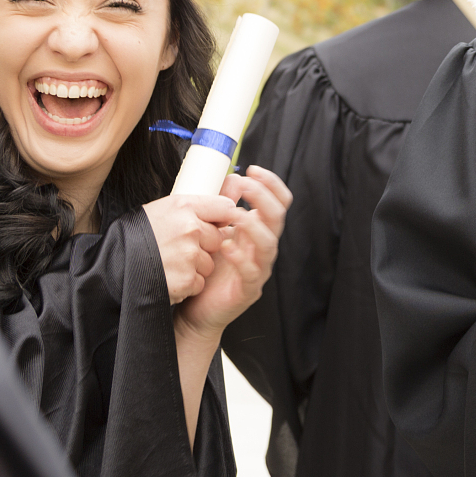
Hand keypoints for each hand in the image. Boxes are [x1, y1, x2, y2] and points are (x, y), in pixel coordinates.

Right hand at [141, 191, 233, 303]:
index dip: (223, 217)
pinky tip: (169, 277)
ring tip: (171, 263)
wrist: (113, 265)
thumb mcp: (160, 209)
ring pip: (209, 263)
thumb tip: (222, 207)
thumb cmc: (135, 236)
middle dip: (205, 246)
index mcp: (184, 207)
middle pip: (218, 239)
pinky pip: (199, 282)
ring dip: (196, 267)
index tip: (218, 223)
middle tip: (181, 248)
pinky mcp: (187, 280)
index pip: (225, 207)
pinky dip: (187, 284)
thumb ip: (190, 208)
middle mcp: (190, 229)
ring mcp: (190, 256)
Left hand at [175, 165, 291, 337]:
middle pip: (277, 217)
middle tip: (244, 185)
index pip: (278, 202)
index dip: (271, 184)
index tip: (253, 169)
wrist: (197, 308)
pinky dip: (241, 257)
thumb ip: (224, 206)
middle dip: (263, 196)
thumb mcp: (215, 230)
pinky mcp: (248, 289)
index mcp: (258, 230)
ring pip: (269, 243)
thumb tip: (232, 178)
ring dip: (253, 224)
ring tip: (234, 214)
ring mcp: (259, 269)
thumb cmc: (208, 267)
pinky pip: (252, 272)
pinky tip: (226, 246)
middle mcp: (262, 248)